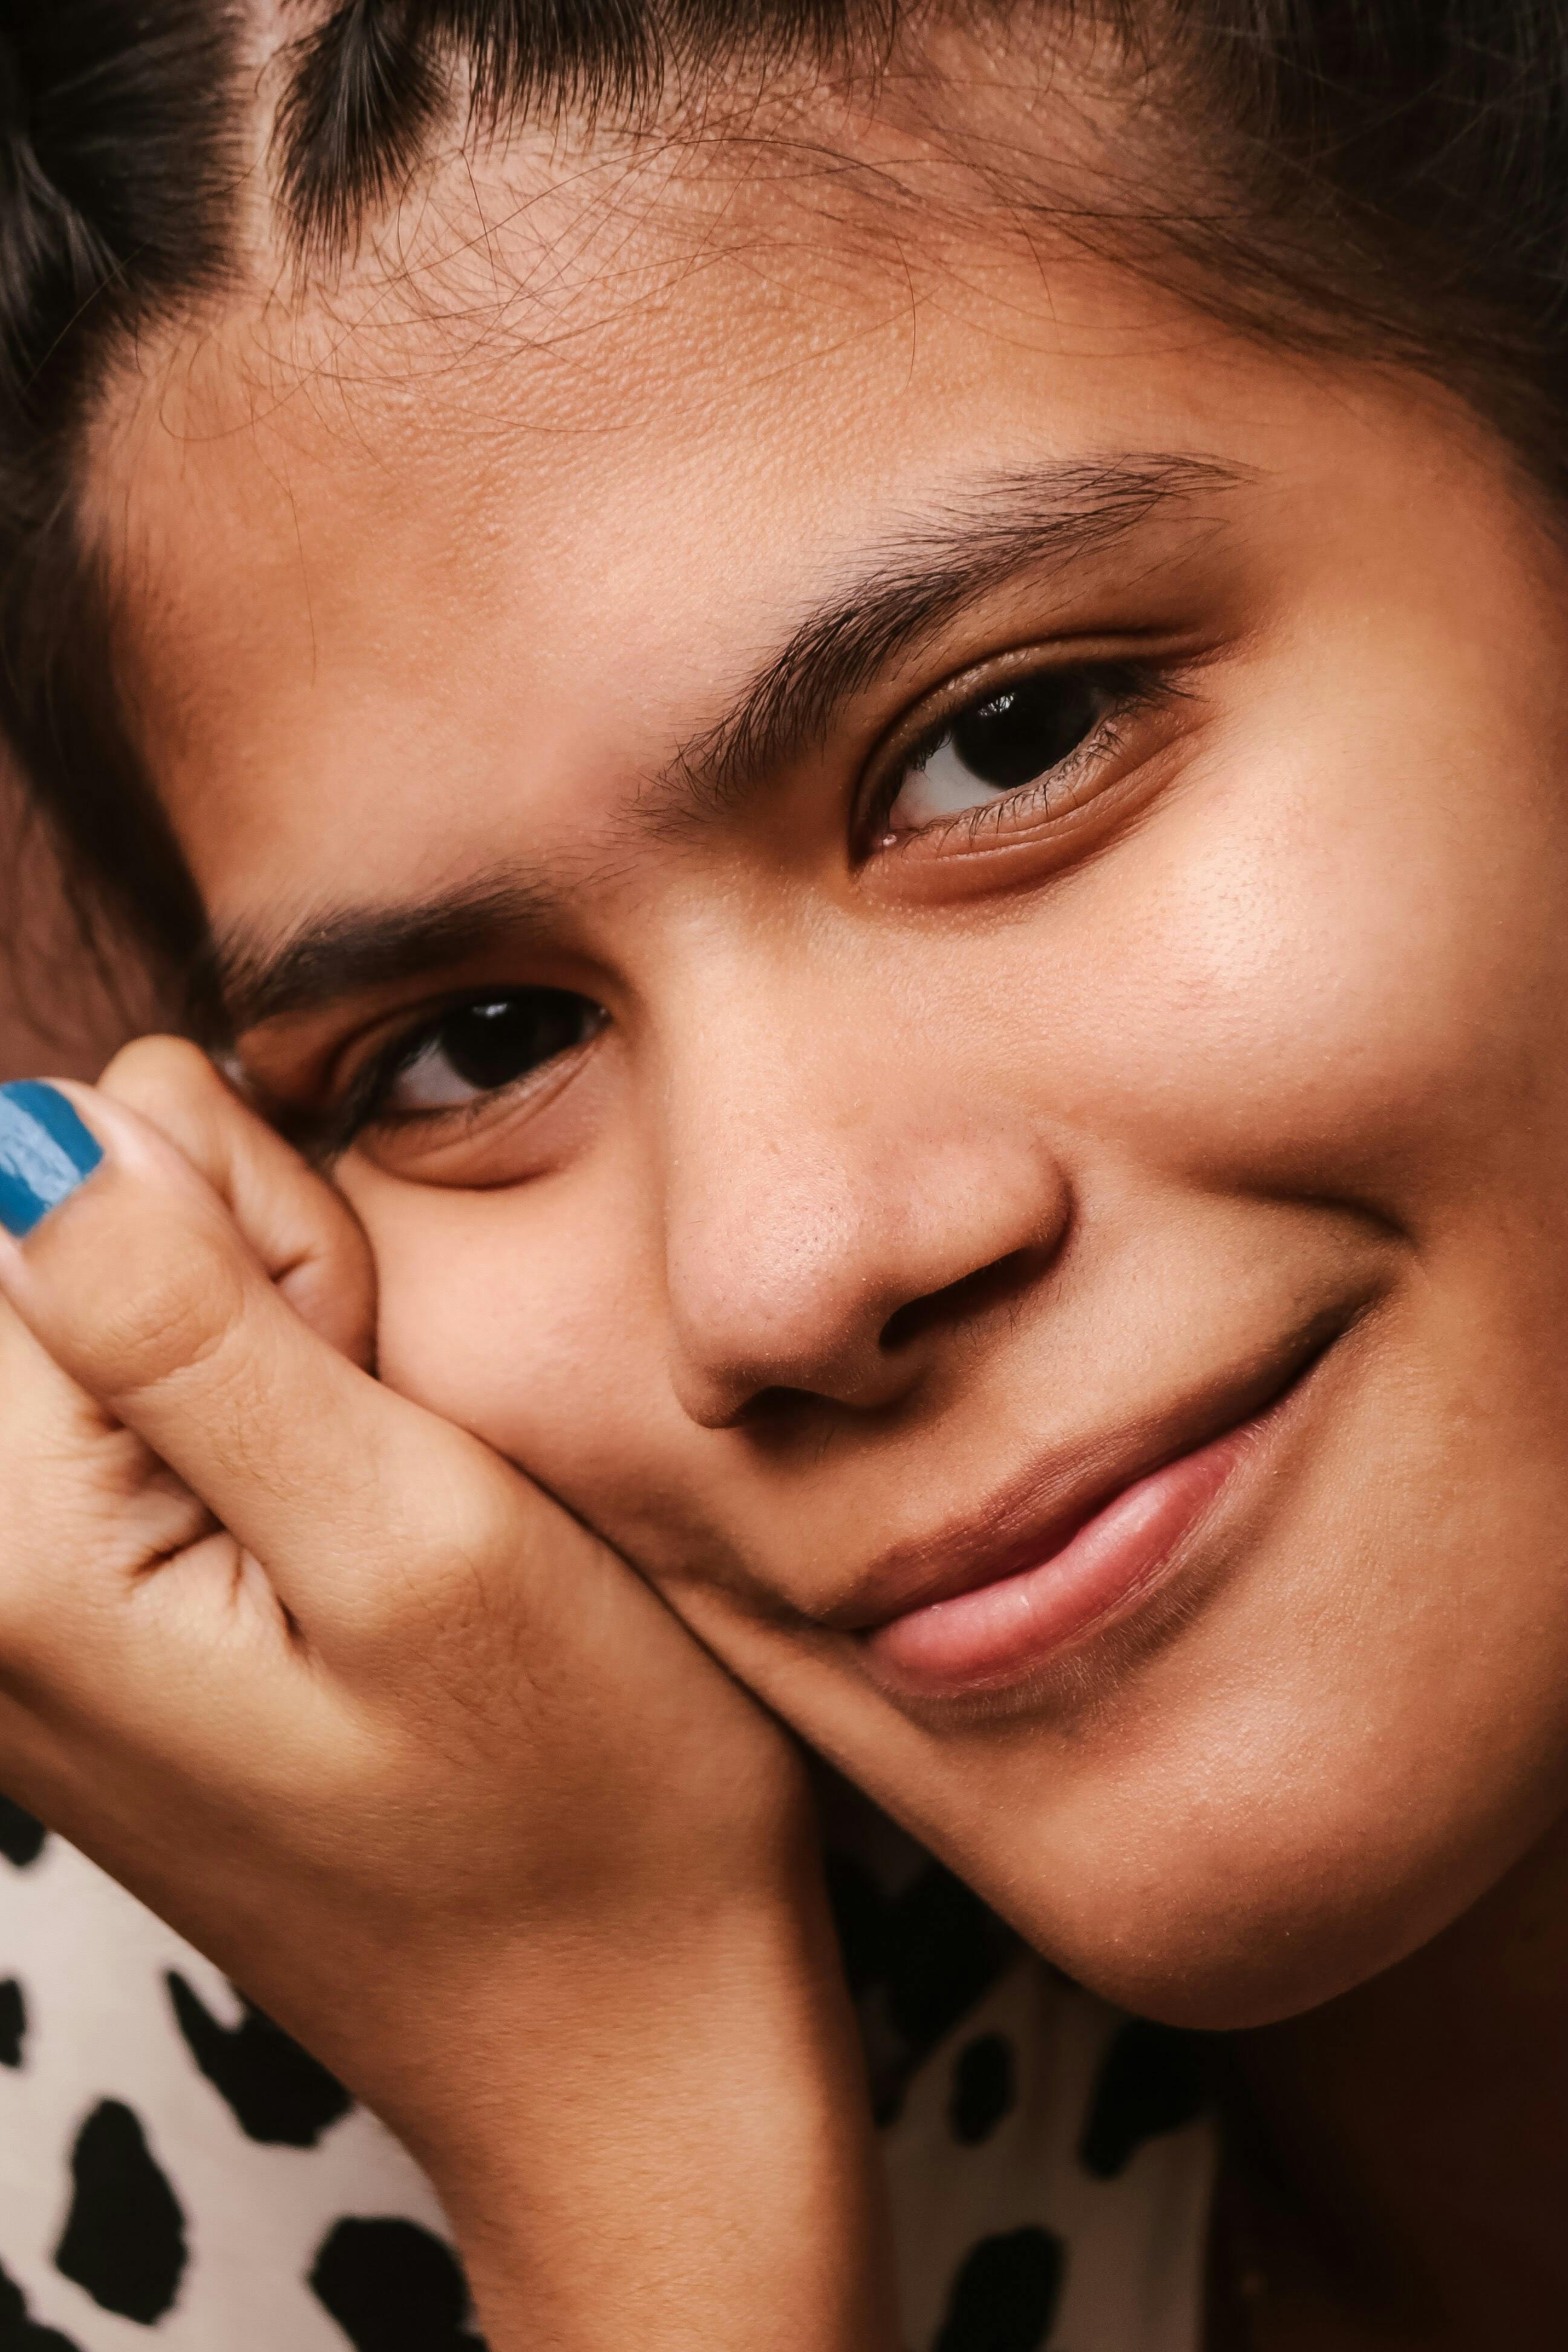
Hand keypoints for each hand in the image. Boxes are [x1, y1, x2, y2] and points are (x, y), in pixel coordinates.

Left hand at [0, 1042, 892, 2347]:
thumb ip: (199, 1322)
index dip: (226, 1215)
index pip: (33, 1198)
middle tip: (379, 1422)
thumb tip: (50, 1133)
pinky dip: (260, 1405)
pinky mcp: (96, 1627)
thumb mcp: (413, 1534)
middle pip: (49, 1254)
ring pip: (104, 1315)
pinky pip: (143, 1412)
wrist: (613, 2042)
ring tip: (381, 1476)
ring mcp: (30, 1620)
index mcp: (14, 1562)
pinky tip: (354, 1506)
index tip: (352, 1350)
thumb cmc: (570, 1804)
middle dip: (232, 1267)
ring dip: (258, 1336)